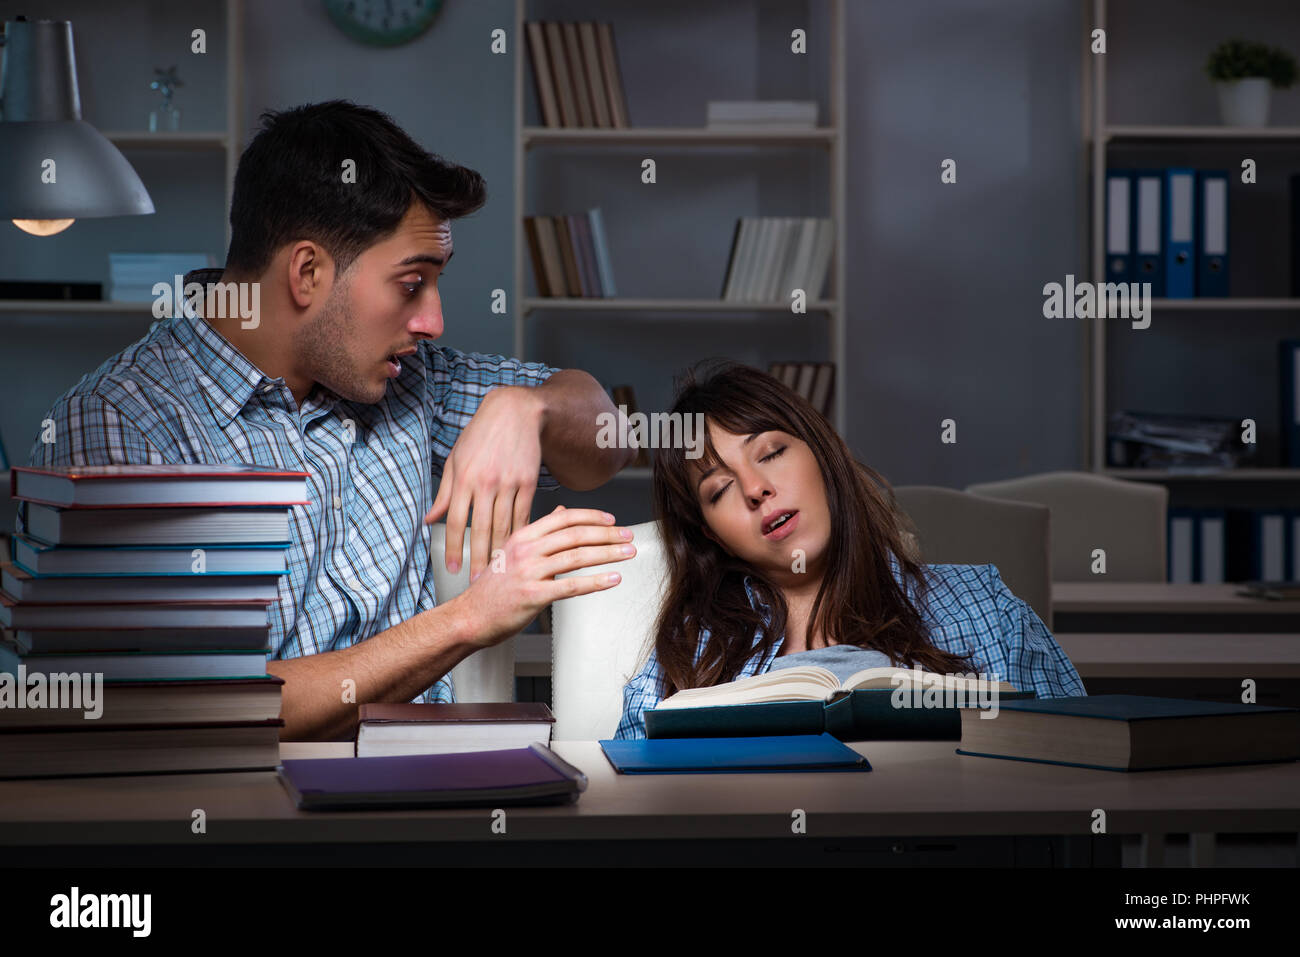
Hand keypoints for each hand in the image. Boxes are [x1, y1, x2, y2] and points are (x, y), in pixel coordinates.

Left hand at [424, 386, 543, 579]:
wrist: (515, 412)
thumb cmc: (481, 434)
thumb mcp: (456, 459)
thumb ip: (444, 492)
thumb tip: (429, 519)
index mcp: (464, 478)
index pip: (456, 521)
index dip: (453, 548)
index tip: (452, 567)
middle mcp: (486, 482)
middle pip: (481, 530)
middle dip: (478, 559)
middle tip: (477, 580)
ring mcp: (510, 483)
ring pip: (504, 526)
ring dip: (501, 552)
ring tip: (498, 571)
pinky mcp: (529, 482)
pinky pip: (524, 514)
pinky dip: (521, 533)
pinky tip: (519, 548)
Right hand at [448, 505, 634, 649]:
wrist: (470, 616)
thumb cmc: (492, 588)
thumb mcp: (512, 550)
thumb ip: (539, 531)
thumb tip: (561, 512)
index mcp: (523, 536)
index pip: (565, 518)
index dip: (593, 517)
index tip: (612, 520)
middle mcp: (526, 550)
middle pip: (575, 535)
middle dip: (608, 534)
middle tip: (628, 536)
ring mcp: (529, 572)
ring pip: (577, 557)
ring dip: (608, 554)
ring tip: (628, 554)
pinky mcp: (533, 595)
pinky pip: (571, 586)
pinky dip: (596, 581)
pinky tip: (612, 579)